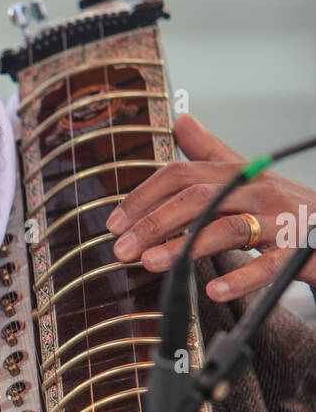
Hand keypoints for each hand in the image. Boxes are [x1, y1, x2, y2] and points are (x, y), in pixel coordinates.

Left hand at [105, 113, 315, 299]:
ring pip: (228, 228)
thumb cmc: (287, 206)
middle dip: (154, 222)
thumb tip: (181, 120)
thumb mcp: (250, 175)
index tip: (114, 222)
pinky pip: (268, 266)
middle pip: (199, 198)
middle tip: (122, 248)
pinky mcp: (300, 250)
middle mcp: (258, 191)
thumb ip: (212, 153)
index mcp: (240, 173)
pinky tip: (213, 291)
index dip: (144, 196)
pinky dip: (241, 279)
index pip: (182, 175)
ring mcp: (280, 220)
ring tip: (151, 263)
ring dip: (184, 246)